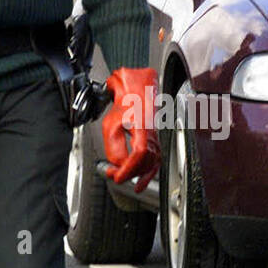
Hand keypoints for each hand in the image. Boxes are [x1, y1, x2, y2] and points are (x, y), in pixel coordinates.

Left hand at [101, 67, 160, 191]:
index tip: (117, 177)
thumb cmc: (126, 100)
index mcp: (142, 128)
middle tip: (115, 176)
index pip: (139, 155)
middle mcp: (152, 134)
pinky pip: (154, 159)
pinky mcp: (154, 140)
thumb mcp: (111, 123)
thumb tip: (116, 165)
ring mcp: (155, 138)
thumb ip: (114, 147)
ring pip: (152, 163)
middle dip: (130, 173)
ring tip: (125, 181)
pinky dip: (148, 171)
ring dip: (138, 174)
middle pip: (146, 162)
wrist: (136, 87)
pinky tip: (141, 179)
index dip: (128, 169)